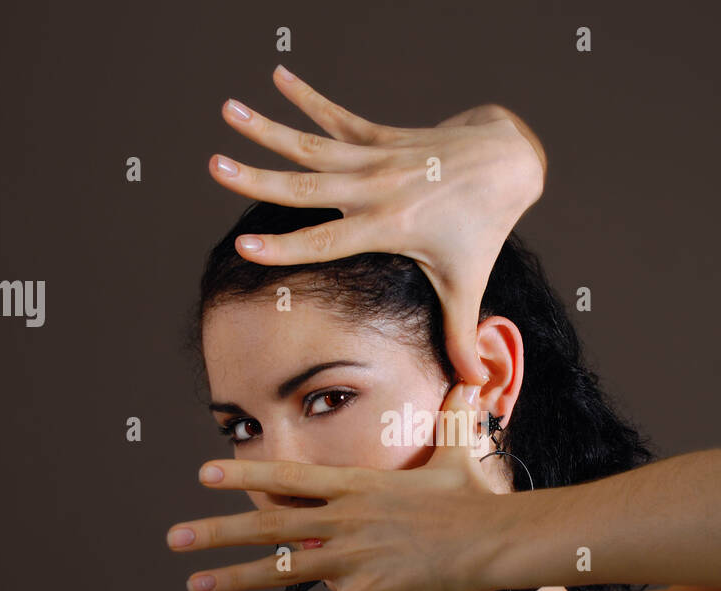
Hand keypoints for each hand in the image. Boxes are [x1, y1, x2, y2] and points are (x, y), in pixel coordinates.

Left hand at [166, 383, 499, 590]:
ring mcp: (355, 558)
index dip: (244, 475)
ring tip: (194, 585)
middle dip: (217, 531)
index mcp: (358, 488)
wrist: (495, 538)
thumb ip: (454, 418)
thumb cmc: (476, 499)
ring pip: (283, 571)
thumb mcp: (459, 454)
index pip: (289, 478)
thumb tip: (471, 380)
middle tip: (173, 537)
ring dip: (234, 580)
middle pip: (269, 524)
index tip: (204, 474)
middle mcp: (346, 520)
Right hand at [208, 63, 545, 387]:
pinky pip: (337, 115)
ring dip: (268, 127)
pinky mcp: (381, 136)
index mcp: (389, 226)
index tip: (244, 247)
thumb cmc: (483, 229)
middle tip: (213, 166)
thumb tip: (472, 384)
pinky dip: (308, 95)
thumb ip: (460, 333)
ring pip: (313, 144)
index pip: (326, 241)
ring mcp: (377, 158)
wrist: (507, 162)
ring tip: (226, 109)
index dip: (285, 246)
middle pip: (306, 185)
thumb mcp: (468, 283)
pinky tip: (278, 75)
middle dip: (257, 176)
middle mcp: (377, 189)